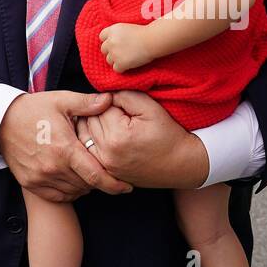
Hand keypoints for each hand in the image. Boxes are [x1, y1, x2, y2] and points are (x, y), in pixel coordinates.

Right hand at [0, 91, 131, 201]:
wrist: (1, 121)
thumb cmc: (34, 109)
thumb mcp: (62, 101)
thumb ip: (88, 103)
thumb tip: (110, 100)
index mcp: (65, 149)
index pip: (96, 175)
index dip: (114, 185)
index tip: (127, 187)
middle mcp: (53, 167)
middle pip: (87, 185)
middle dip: (100, 181)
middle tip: (106, 172)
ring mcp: (40, 178)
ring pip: (74, 192)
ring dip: (85, 186)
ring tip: (89, 173)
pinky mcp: (30, 183)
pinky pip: (57, 196)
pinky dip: (69, 191)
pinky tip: (73, 180)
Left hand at [74, 90, 209, 188]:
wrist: (181, 164)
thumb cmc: (168, 135)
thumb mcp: (150, 108)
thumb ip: (125, 96)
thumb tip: (105, 94)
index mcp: (117, 136)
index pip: (100, 106)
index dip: (112, 101)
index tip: (126, 106)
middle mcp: (107, 153)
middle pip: (89, 121)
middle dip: (100, 113)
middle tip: (120, 113)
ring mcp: (106, 166)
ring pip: (85, 136)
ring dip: (94, 126)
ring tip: (112, 123)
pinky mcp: (107, 172)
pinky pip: (89, 151)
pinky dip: (93, 141)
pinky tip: (107, 136)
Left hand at [99, 22, 153, 71]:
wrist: (153, 40)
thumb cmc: (144, 33)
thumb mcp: (126, 28)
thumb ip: (116, 34)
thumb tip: (110, 42)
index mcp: (112, 30)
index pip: (102, 37)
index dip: (108, 41)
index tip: (116, 43)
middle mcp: (111, 41)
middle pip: (104, 49)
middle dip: (111, 51)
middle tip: (122, 52)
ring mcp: (114, 53)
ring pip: (109, 60)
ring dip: (116, 60)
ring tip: (127, 58)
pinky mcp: (120, 63)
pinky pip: (116, 69)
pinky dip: (122, 68)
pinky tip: (130, 64)